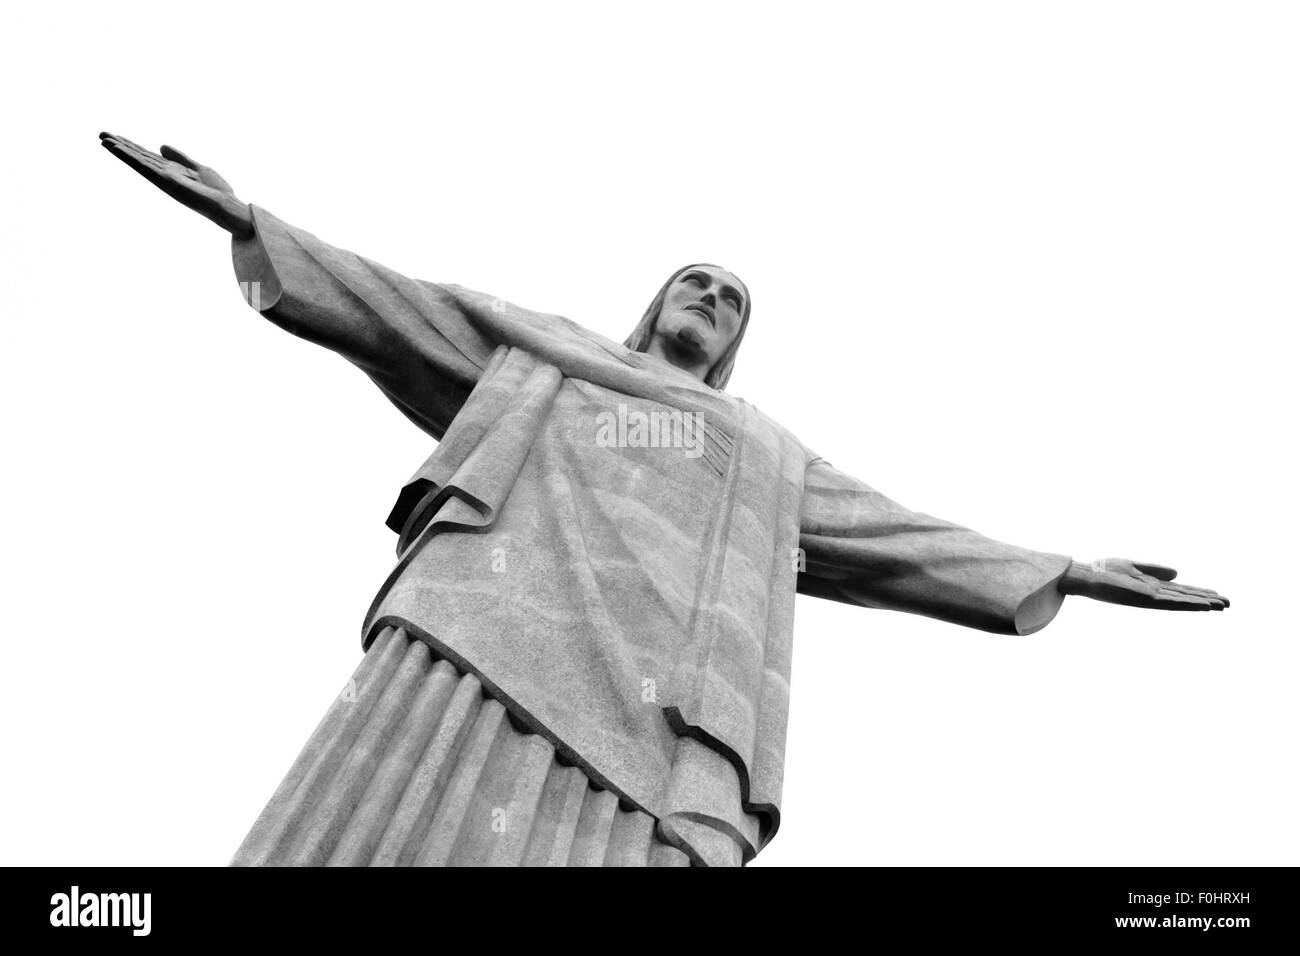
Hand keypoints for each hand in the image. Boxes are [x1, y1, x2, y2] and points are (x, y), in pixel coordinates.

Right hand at [99, 132, 251, 236]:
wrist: (227, 205)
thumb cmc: (217, 190)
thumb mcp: (198, 167)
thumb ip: (180, 157)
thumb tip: (161, 145)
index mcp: (171, 170)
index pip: (147, 155)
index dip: (131, 146)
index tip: (115, 137)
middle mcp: (165, 174)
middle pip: (139, 157)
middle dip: (121, 146)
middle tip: (100, 134)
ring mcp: (164, 178)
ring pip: (138, 161)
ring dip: (121, 151)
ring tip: (103, 139)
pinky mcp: (167, 181)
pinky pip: (145, 167)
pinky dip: (131, 158)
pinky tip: (119, 150)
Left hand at [1060, 558, 1228, 610]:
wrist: (1086, 576)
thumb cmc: (1104, 571)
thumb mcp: (1133, 566)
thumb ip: (1154, 569)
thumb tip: (1178, 573)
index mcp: (1152, 586)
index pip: (1181, 591)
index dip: (1200, 593)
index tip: (1219, 596)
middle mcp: (1153, 594)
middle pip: (1185, 598)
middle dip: (1207, 601)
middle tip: (1230, 604)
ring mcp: (1150, 597)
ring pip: (1181, 602)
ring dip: (1202, 604)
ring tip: (1222, 606)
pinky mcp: (1144, 599)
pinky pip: (1170, 602)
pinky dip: (1187, 604)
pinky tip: (1201, 605)